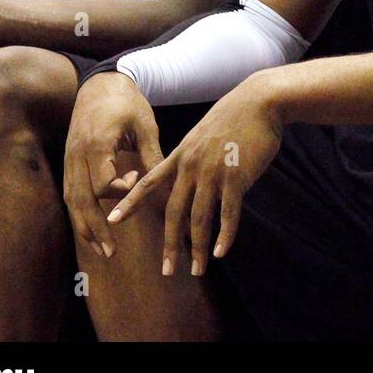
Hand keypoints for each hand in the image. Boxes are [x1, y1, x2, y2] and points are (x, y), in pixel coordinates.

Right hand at [62, 72, 163, 259]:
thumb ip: (153, 156)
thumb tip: (169, 185)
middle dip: (95, 227)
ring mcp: (69, 159)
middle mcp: (77, 155)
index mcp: (97, 144)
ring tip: (100, 248)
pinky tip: (90, 228)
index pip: (101, 184)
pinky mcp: (68, 162)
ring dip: (84, 226)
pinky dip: (79, 213)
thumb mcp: (145, 125)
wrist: (100, 84)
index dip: (119, 191)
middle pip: (81, 199)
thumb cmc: (127, 102)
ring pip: (71, 200)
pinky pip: (70, 193)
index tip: (135, 182)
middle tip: (111, 252)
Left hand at [106, 73, 282, 276]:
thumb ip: (196, 156)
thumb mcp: (205, 133)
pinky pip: (228, 213)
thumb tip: (195, 176)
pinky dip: (225, 236)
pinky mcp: (236, 178)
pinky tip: (221, 252)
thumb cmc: (236, 115)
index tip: (112, 219)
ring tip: (197, 269)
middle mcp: (192, 167)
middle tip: (167, 270)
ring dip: (197, 248)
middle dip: (170, 245)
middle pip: (174, 212)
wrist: (260, 101)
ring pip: (200, 218)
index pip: (148, 182)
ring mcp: (214, 173)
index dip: (130, 202)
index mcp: (181, 155)